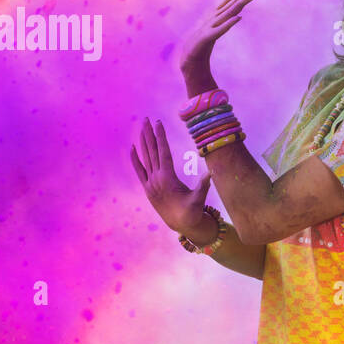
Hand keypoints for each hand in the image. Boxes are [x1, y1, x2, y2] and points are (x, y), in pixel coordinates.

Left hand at [130, 118, 213, 233]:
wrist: (181, 225)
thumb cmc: (193, 211)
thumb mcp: (199, 198)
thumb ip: (203, 185)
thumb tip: (211, 173)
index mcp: (168, 178)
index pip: (163, 152)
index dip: (161, 136)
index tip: (159, 123)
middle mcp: (156, 178)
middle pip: (152, 151)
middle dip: (149, 134)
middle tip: (146, 119)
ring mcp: (150, 183)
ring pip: (145, 157)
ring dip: (143, 141)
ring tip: (142, 127)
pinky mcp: (147, 188)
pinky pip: (139, 170)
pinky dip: (135, 158)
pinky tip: (132, 148)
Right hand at [176, 0, 259, 75]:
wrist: (188, 60)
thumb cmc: (202, 45)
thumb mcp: (217, 30)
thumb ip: (226, 21)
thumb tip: (238, 14)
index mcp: (217, 15)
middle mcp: (214, 17)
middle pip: (232, 1)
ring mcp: (210, 26)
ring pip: (229, 13)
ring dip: (241, 3)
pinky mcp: (207, 38)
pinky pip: (219, 31)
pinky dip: (228, 24)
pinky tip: (238, 18)